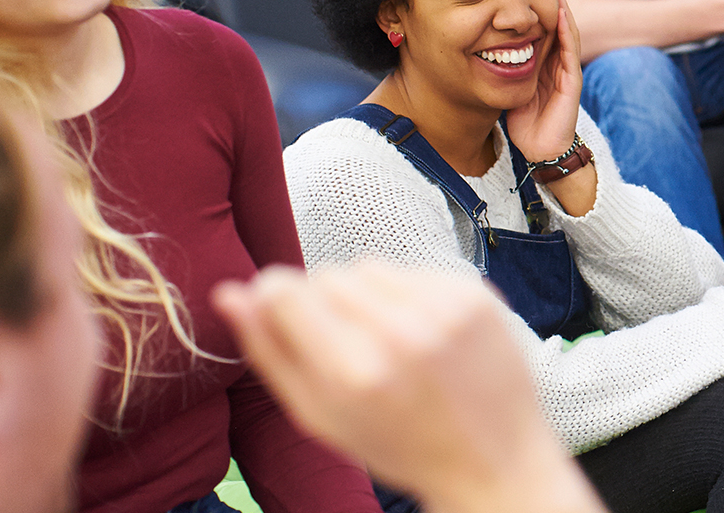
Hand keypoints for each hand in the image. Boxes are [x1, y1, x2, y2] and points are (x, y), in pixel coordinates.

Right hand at [212, 263, 601, 512]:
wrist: (493, 458)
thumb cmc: (399, 444)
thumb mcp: (321, 417)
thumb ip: (270, 354)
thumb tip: (230, 294)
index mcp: (355, 373)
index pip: (285, 290)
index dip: (274, 296)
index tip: (280, 310)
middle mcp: (402, 335)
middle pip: (325, 275)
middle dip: (323, 302)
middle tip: (345, 345)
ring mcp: (445, 310)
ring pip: (368, 266)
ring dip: (365, 295)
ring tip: (385, 341)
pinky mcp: (476, 294)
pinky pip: (414, 270)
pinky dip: (409, 295)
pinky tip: (422, 334)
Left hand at [506, 0, 582, 162]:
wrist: (539, 150)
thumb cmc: (523, 122)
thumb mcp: (506, 88)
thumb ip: (497, 69)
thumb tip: (472, 51)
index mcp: (542, 63)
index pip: (541, 27)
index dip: (534, 6)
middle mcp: (556, 63)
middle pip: (555, 22)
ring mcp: (566, 71)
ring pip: (566, 30)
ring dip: (561, 7)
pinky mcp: (572, 81)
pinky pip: (570, 49)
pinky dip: (567, 29)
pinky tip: (561, 11)